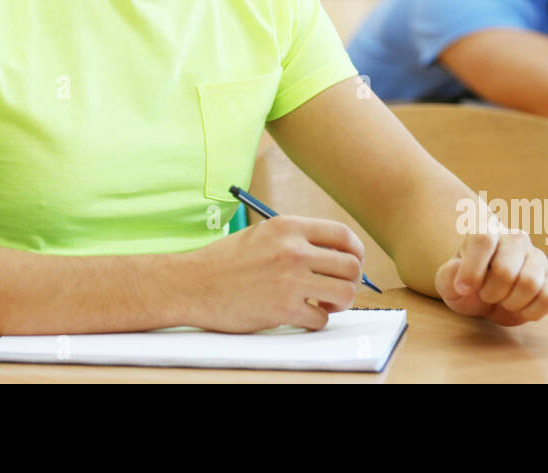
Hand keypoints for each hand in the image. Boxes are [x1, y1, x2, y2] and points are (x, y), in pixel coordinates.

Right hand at [184, 215, 364, 332]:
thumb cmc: (225, 261)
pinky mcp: (283, 309)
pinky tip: (301, 315)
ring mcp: (290, 280)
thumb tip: (334, 253)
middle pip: (351, 266)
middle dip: (351, 280)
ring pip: (345, 293)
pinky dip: (315, 320)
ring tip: (323, 303)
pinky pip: (320, 319)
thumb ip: (296, 239)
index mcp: (288, 227)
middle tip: (338, 288)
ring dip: (339, 302)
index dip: (355, 251)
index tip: (353, 261)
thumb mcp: (262, 234)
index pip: (343, 235)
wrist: (192, 284)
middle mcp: (293, 250)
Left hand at [434, 228, 547, 325]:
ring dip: (510, 302)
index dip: (472, 269)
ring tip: (502, 300)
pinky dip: (529, 312)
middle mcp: (515, 238)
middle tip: (484, 295)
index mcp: (486, 229)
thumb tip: (461, 277)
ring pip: (530, 283)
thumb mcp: (447, 281)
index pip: (483, 239)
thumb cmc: (467, 282)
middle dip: (490, 292)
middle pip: (505, 270)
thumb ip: (448, 276)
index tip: (462, 289)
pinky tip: (518, 308)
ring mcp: (536, 257)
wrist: (486, 291)